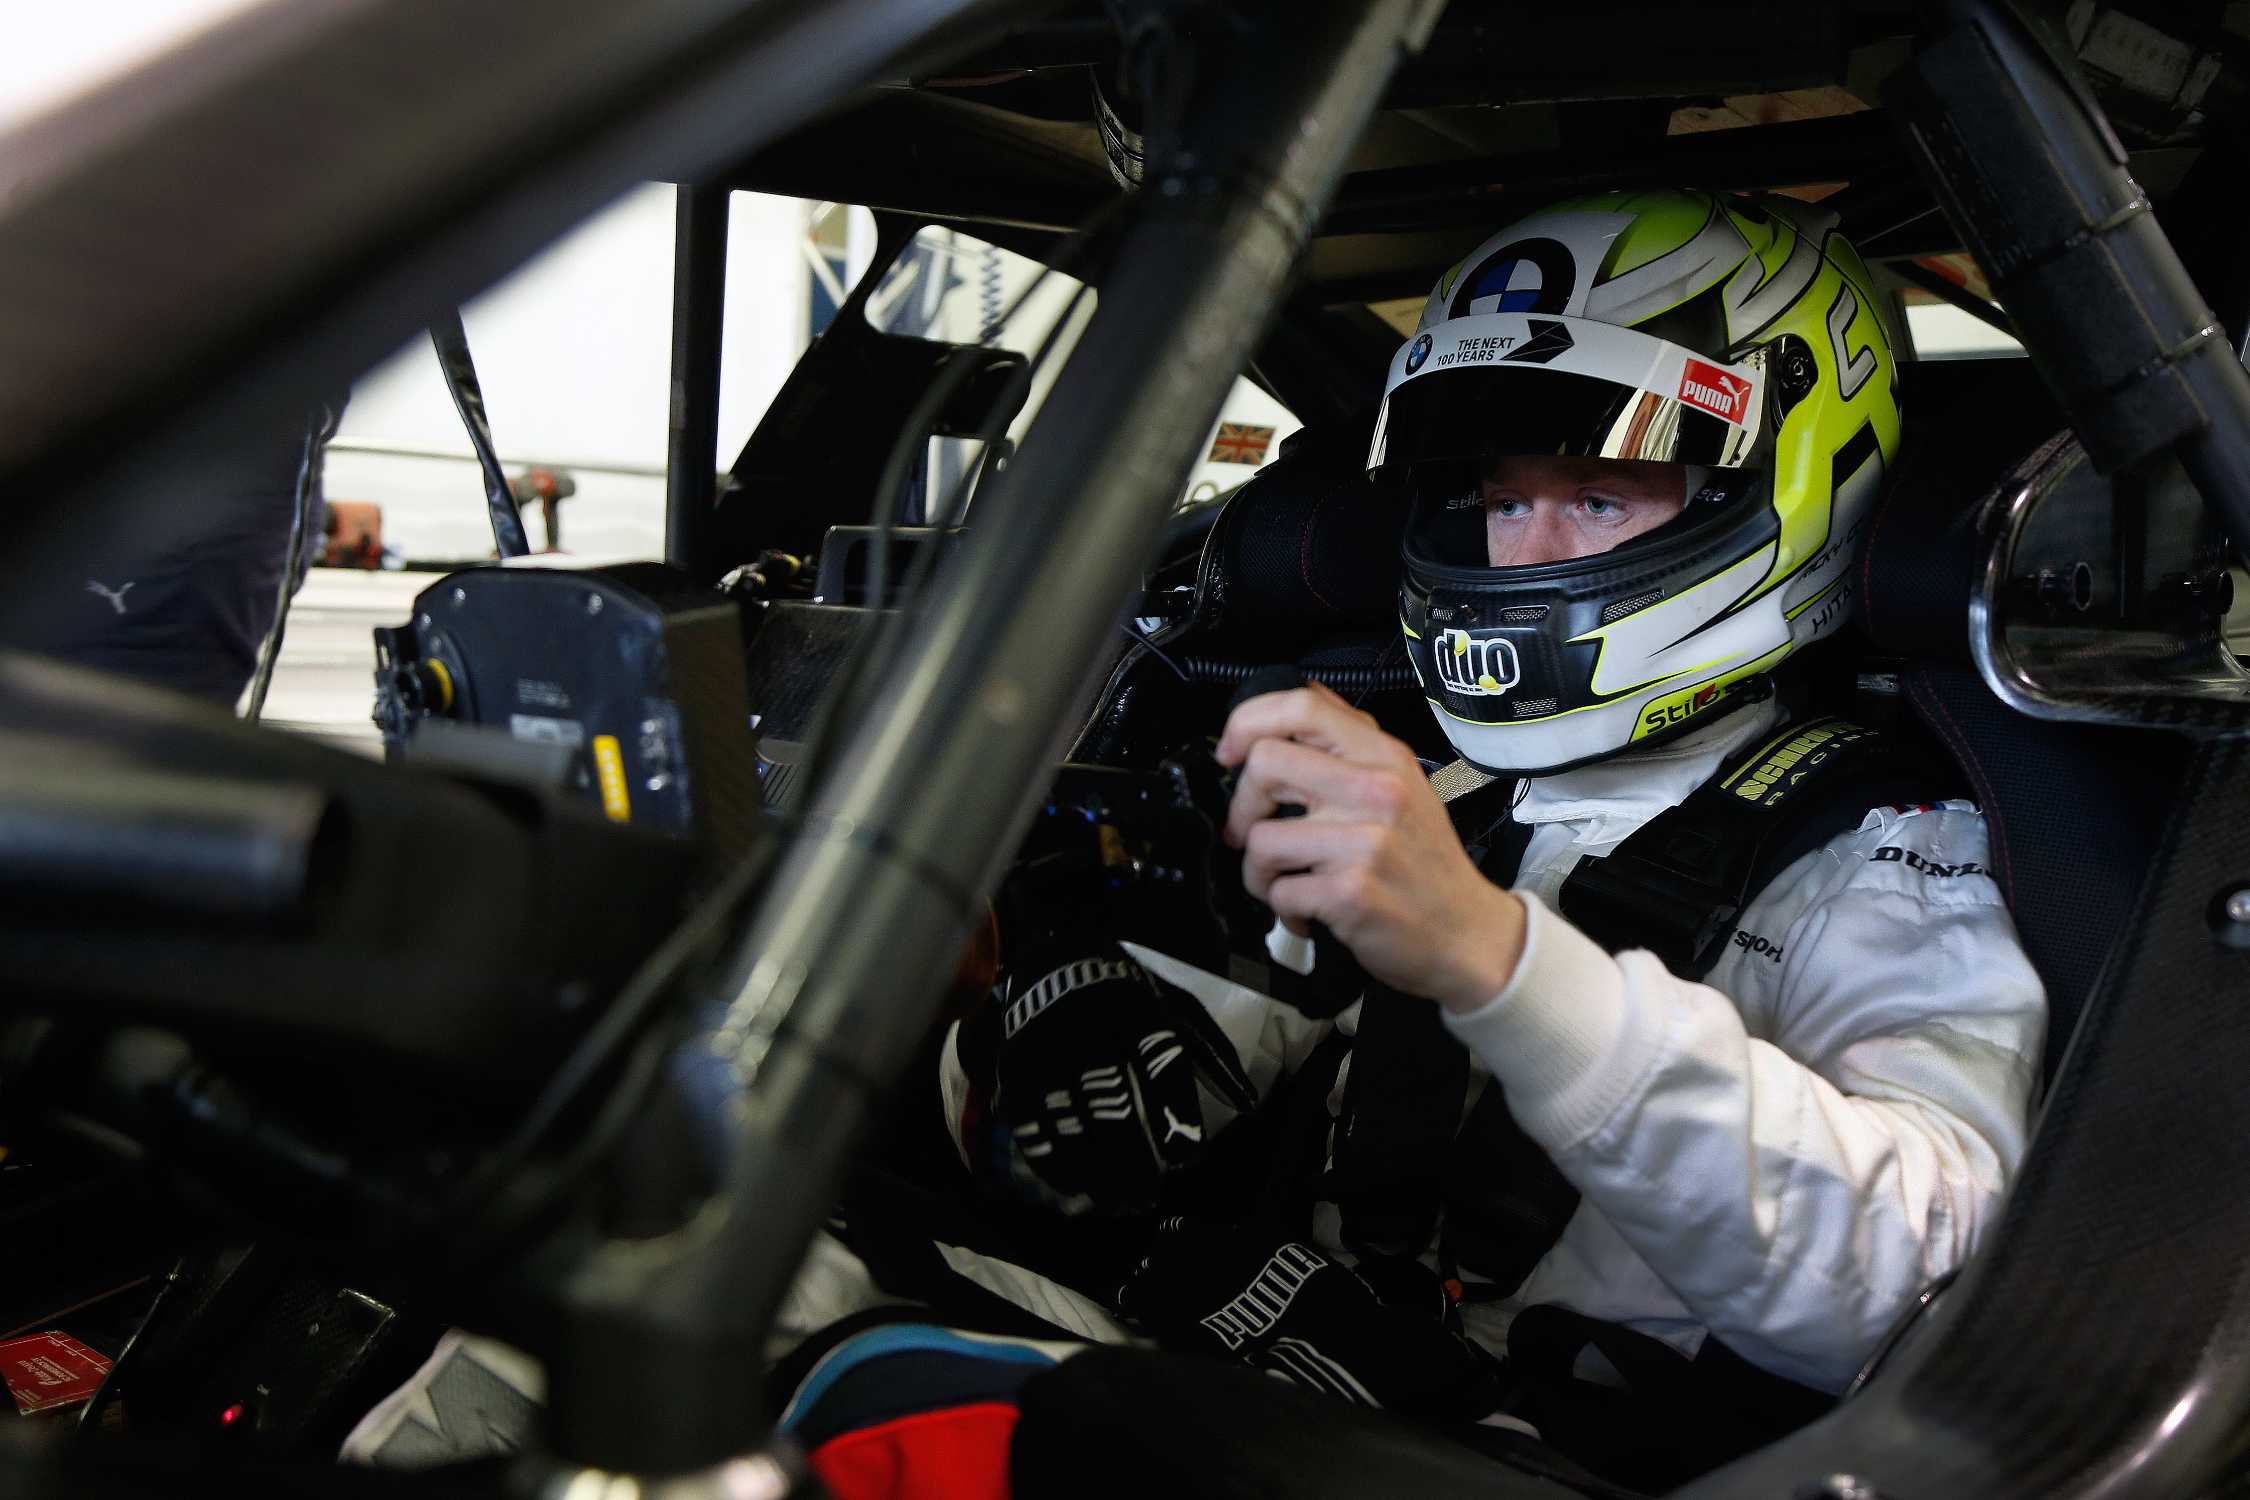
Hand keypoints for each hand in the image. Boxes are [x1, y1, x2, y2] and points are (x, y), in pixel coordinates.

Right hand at [958, 942, 1255, 1212]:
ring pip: (1070, 1123)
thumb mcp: (1178, 1010)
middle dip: (1132, 1160)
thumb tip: (1249, 1106)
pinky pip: (1031, 1126)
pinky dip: (1053, 1162)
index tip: (1185, 1158)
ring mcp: (1047, 1052)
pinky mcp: (1015, 1071)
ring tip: (1117, 1202)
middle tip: (1148, 1198)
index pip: (1161, 1070)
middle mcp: (1090, 1030)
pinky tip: (1075, 1186)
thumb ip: (1213, 1058)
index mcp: (1138, 1011)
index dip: (1174, 1118)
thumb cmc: (1131, 996)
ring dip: (1094, 1172)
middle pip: (1113, 1105)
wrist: (1059, 963)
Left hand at [1215, 682, 1524, 1012]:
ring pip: (1261, 838)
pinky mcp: (1350, 892)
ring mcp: (1364, 841)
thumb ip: (1352, 743)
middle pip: (1264, 764)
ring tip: (1288, 881)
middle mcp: (1375, 789)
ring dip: (1260, 872)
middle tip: (1253, 832)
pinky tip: (1310, 911)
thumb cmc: (1427, 862)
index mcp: (1384, 756)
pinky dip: (1285, 909)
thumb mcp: (1404, 784)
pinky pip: (1279, 891)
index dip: (1247, 723)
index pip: (1301, 705)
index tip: (1231, 753)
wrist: (1468, 933)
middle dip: (1242, 807)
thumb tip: (1297, 700)